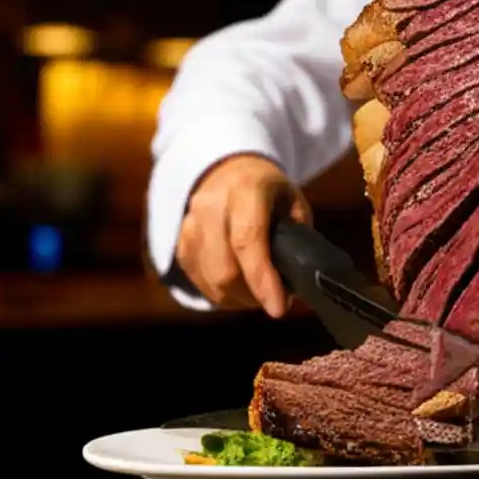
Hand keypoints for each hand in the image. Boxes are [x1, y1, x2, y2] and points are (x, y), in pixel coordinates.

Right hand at [176, 154, 311, 317]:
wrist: (228, 170)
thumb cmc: (269, 192)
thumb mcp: (293, 203)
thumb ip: (297, 238)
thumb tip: (297, 282)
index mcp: (246, 189)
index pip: (247, 239)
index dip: (262, 279)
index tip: (278, 308)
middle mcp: (211, 205)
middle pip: (224, 270)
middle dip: (252, 295)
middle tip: (273, 299)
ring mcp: (190, 224)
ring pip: (210, 281)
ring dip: (238, 297)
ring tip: (258, 291)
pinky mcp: (181, 243)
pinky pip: (199, 281)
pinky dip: (221, 294)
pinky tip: (238, 287)